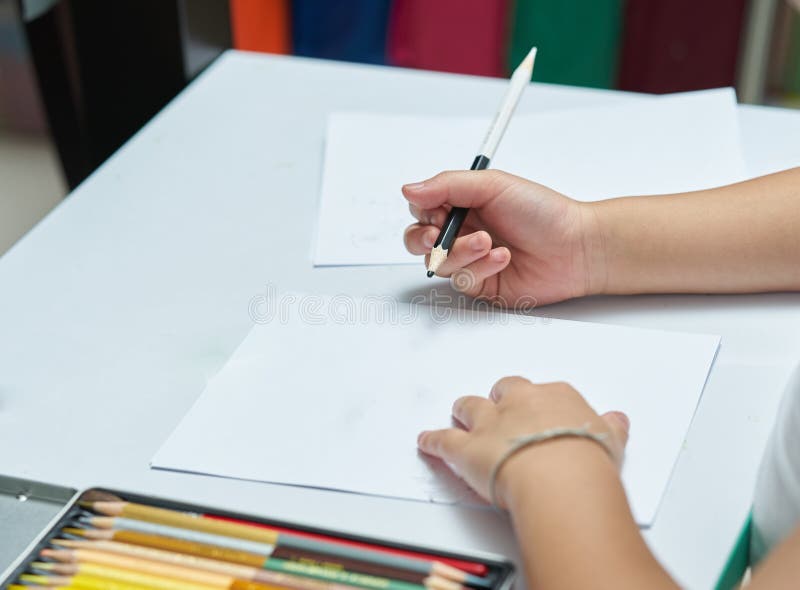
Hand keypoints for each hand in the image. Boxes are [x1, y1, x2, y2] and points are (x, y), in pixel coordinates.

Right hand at [403, 170, 605, 305]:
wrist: (576, 247)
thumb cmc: (542, 212)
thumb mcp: (493, 185)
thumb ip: (447, 185)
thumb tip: (408, 189)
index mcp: (463, 205)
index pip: (423, 210)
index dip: (422, 214)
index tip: (436, 212)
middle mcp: (463, 232)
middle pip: (418, 241)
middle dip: (422, 239)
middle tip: (436, 236)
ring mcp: (470, 260)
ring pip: (438, 263)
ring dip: (460, 252)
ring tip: (488, 243)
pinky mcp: (482, 284)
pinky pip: (462, 281)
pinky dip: (480, 268)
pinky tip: (503, 258)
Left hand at [417, 376, 629, 507]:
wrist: (560, 475)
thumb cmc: (586, 457)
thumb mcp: (611, 439)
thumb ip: (610, 427)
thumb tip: (617, 419)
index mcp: (553, 396)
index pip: (542, 391)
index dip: (535, 403)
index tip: (536, 411)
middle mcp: (518, 403)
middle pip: (502, 391)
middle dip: (498, 398)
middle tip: (497, 407)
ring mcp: (489, 424)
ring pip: (469, 407)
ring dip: (464, 411)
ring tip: (459, 412)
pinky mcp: (465, 449)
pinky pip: (442, 440)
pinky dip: (432, 441)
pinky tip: (425, 440)